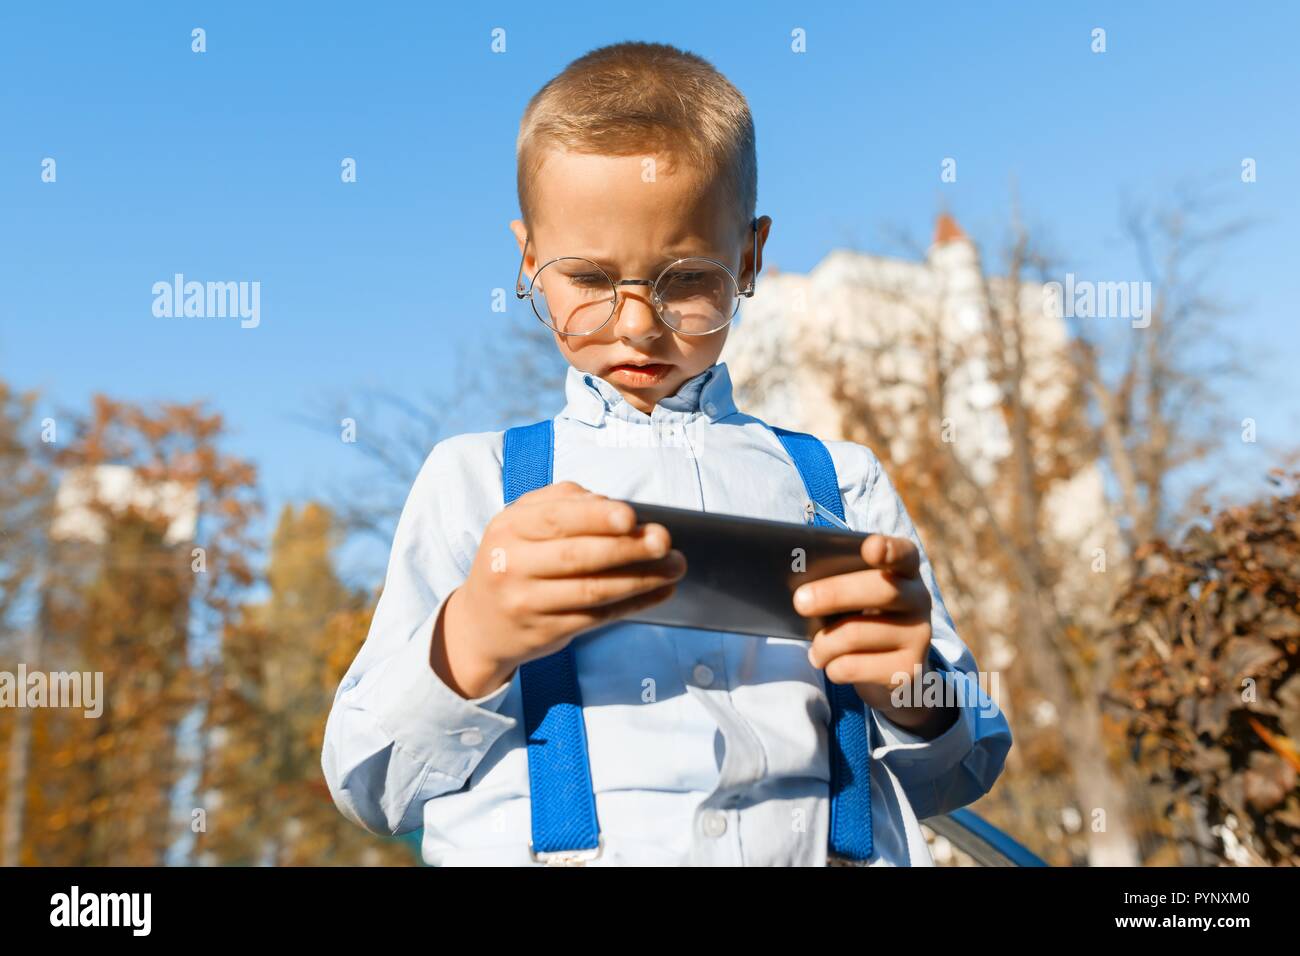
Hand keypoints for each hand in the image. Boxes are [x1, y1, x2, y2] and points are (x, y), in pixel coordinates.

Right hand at [433, 482, 685, 698]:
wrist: (480, 624)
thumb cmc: (514, 560)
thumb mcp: (521, 523)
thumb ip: (561, 503)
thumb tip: (608, 503)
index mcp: (509, 528)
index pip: (557, 519)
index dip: (596, 517)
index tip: (631, 517)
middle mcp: (513, 565)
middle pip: (578, 556)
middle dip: (627, 548)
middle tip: (665, 542)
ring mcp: (527, 603)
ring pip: (592, 591)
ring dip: (640, 579)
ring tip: (675, 567)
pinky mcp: (546, 633)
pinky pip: (597, 617)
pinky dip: (633, 604)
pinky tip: (659, 592)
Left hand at [793, 534, 951, 735]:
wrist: (889, 670)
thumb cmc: (860, 618)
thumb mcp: (853, 594)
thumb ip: (836, 581)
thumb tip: (802, 592)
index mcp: (904, 570)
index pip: (903, 553)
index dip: (889, 550)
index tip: (871, 547)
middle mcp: (919, 599)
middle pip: (879, 591)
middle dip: (834, 594)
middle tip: (800, 601)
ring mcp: (919, 636)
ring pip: (855, 634)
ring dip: (823, 643)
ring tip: (816, 649)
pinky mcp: (908, 670)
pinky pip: (853, 667)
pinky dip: (832, 667)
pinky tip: (833, 665)